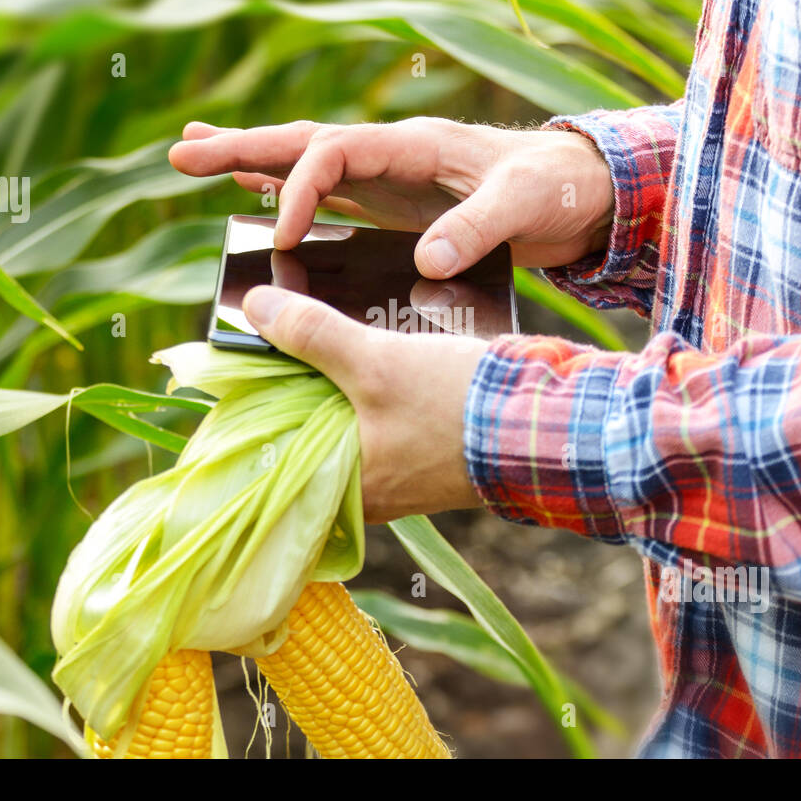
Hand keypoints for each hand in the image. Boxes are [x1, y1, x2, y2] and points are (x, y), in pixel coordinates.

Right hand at [168, 117, 613, 278]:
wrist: (584, 191)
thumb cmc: (558, 188)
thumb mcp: (522, 206)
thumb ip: (475, 229)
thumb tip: (423, 264)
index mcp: (414, 144)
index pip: (333, 150)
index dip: (299, 187)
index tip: (283, 236)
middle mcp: (392, 156)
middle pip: (303, 144)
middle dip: (242, 148)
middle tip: (178, 153)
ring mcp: (391, 181)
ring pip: (308, 167)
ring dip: (254, 164)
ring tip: (196, 159)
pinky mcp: (398, 208)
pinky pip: (332, 199)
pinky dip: (292, 196)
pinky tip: (261, 199)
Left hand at [241, 284, 485, 521]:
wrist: (550, 423)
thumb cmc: (456, 403)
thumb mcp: (377, 360)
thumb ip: (313, 334)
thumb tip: (254, 306)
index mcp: (344, 486)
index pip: (279, 451)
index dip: (260, 405)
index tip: (250, 364)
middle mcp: (370, 494)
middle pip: (314, 435)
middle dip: (302, 390)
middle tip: (284, 342)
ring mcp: (405, 479)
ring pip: (353, 426)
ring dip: (341, 389)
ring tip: (326, 340)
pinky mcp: (434, 459)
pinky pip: (388, 426)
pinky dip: (376, 396)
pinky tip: (376, 357)